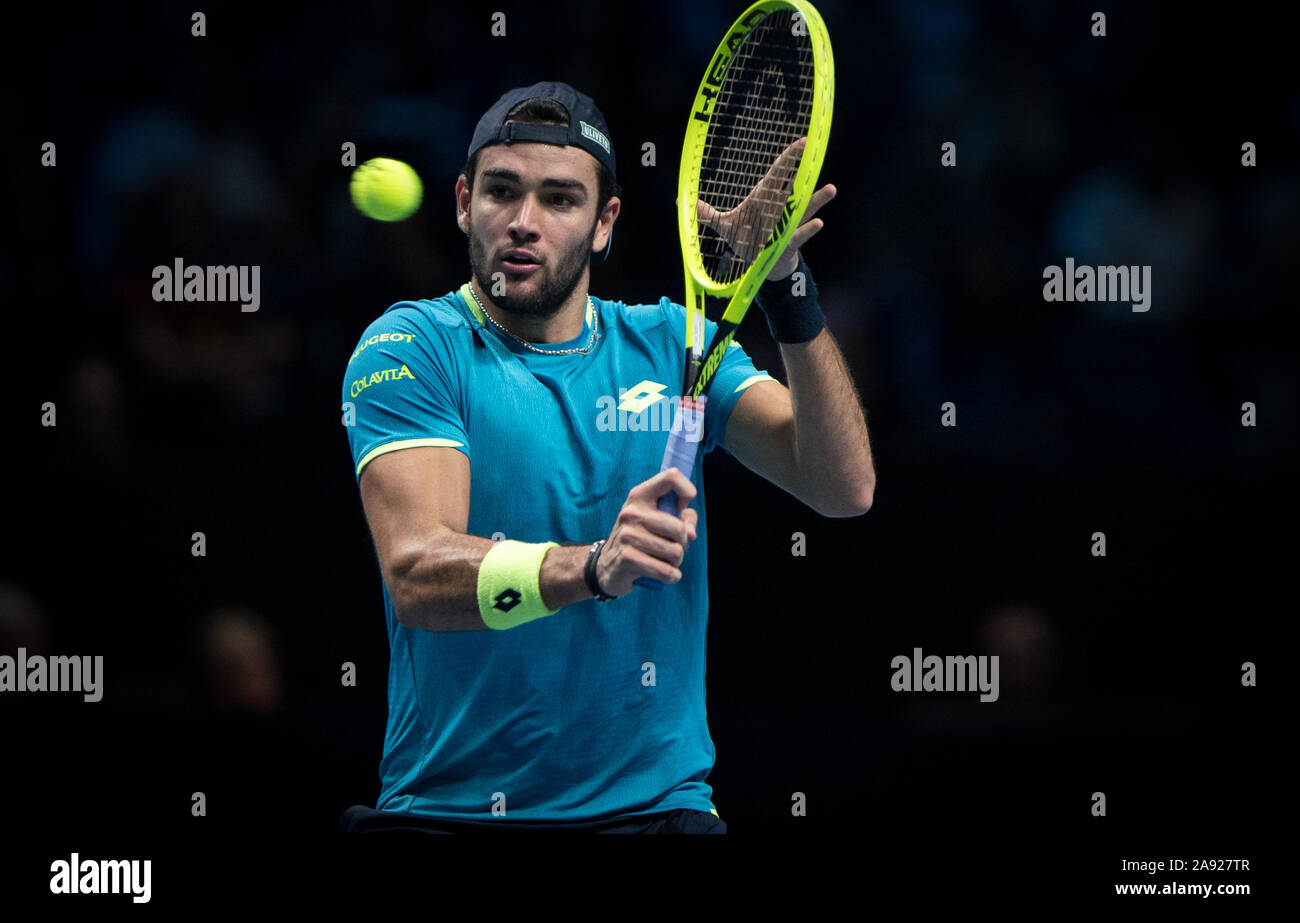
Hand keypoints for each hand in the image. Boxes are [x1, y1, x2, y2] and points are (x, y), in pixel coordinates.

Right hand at [598, 469, 698, 594]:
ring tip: (665, 561)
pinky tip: (665, 575)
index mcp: (640, 495)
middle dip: (683, 543)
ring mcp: (627, 535)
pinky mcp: (627, 558)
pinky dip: (671, 576)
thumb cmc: (641, 539)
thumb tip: (690, 533)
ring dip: (676, 562)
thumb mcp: (658, 521)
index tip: (682, 508)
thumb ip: (683, 518)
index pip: (671, 477)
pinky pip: (665, 571)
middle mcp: (632, 512)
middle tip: (672, 547)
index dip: (687, 492)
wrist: (607, 566)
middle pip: (679, 528)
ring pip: (675, 552)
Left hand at [692, 137, 835, 280]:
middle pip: (794, 183)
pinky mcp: (789, 241)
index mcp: (766, 197)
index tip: (803, 141)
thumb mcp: (725, 225)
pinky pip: (800, 234)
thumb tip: (682, 202)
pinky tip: (818, 223)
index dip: (790, 157)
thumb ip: (707, 213)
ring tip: (831, 189)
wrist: (761, 263)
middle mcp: (780, 206)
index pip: (780, 172)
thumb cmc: (747, 240)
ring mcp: (788, 223)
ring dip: (817, 199)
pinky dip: (808, 229)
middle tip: (814, 149)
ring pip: (804, 207)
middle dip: (804, 167)